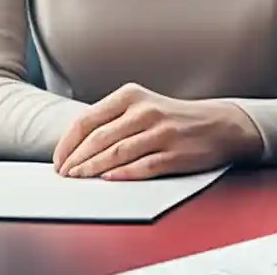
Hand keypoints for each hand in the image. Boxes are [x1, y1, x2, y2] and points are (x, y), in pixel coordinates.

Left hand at [52, 83, 262, 180]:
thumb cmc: (173, 119)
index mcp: (131, 96)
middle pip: (99, 138)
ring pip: (116, 153)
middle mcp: (145, 111)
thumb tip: (76, 147)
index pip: (87, 119)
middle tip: (65, 175)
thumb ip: (113, 120)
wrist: (218, 125)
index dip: (68, 143)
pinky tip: (108, 180)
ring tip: (79, 180)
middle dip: (76, 160)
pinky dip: (122, 174)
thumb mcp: (142, 107)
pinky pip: (142, 166)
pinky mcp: (175, 153)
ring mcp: (161, 132)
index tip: (58, 160)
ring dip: (92, 169)